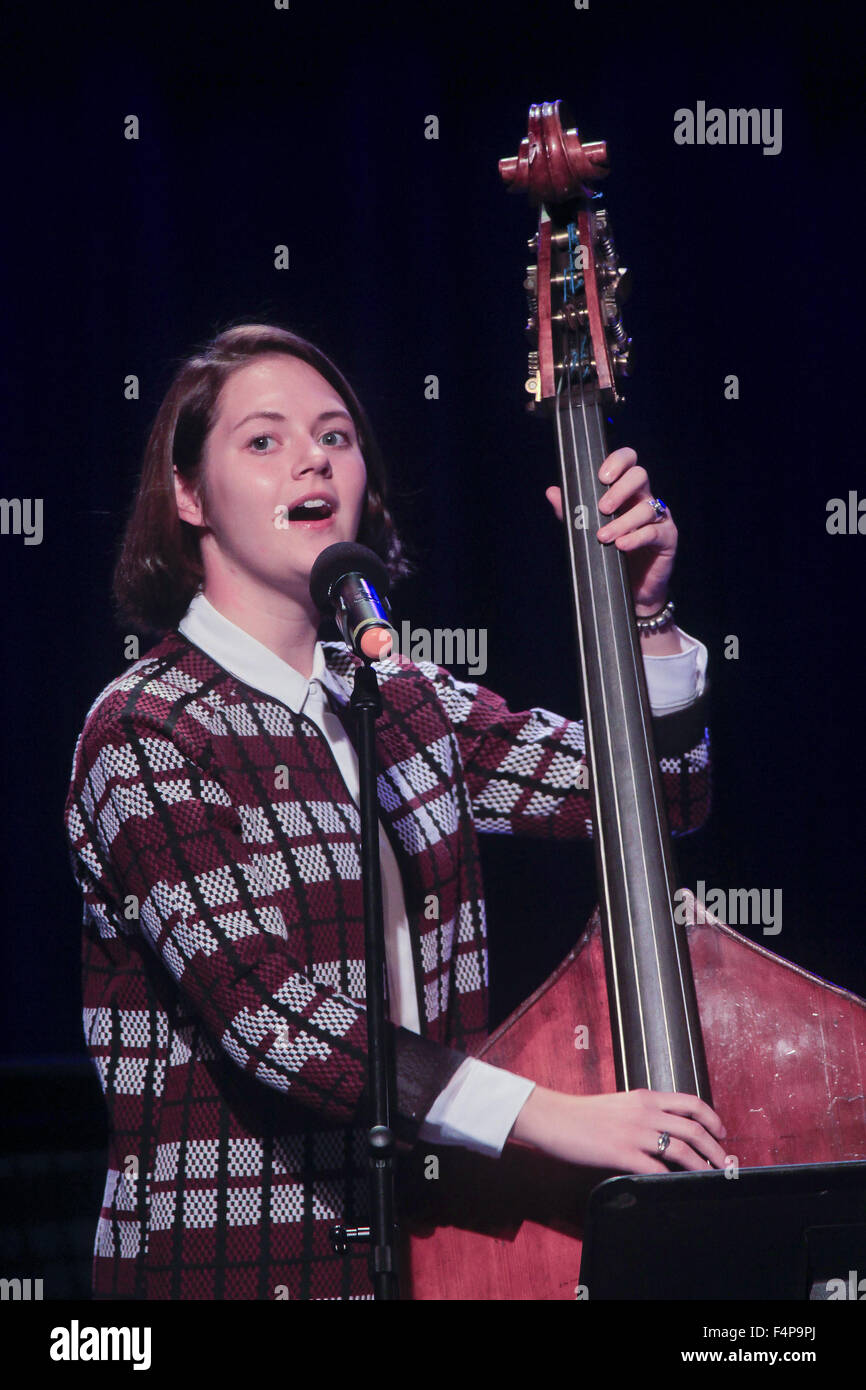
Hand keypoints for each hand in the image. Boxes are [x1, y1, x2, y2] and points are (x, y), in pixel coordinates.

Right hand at [510, 1086, 727, 1173]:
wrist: (552, 1117)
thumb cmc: (582, 1114)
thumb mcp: (619, 1104)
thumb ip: (643, 1112)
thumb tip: (665, 1130)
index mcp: (645, 1097)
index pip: (691, 1103)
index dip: (712, 1119)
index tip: (722, 1132)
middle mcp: (644, 1112)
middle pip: (694, 1129)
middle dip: (716, 1149)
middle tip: (726, 1162)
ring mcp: (634, 1133)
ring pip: (682, 1150)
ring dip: (702, 1166)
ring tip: (710, 1176)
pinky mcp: (621, 1153)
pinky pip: (656, 1169)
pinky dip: (672, 1179)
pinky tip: (677, 1185)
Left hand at [545, 447, 677, 613]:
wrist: (631, 589)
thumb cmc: (611, 554)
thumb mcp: (587, 530)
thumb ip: (572, 512)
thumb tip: (552, 492)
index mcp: (627, 491)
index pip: (628, 462)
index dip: (618, 461)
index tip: (601, 475)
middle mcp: (644, 499)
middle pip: (640, 476)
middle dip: (619, 489)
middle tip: (601, 507)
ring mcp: (659, 518)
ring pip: (646, 508)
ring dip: (622, 521)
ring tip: (603, 537)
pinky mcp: (667, 538)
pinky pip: (654, 532)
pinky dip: (636, 538)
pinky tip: (621, 545)